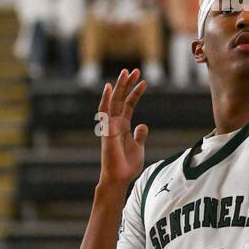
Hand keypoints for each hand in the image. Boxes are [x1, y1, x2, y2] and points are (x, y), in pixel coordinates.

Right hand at [96, 68, 147, 188]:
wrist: (119, 178)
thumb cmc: (127, 165)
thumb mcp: (138, 147)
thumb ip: (140, 135)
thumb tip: (143, 125)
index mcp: (123, 126)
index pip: (129, 104)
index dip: (135, 92)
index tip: (143, 81)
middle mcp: (115, 123)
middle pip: (121, 99)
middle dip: (127, 84)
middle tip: (135, 70)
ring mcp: (110, 126)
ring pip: (114, 102)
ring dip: (120, 87)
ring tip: (127, 72)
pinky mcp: (107, 131)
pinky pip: (105, 112)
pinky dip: (106, 99)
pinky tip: (109, 87)